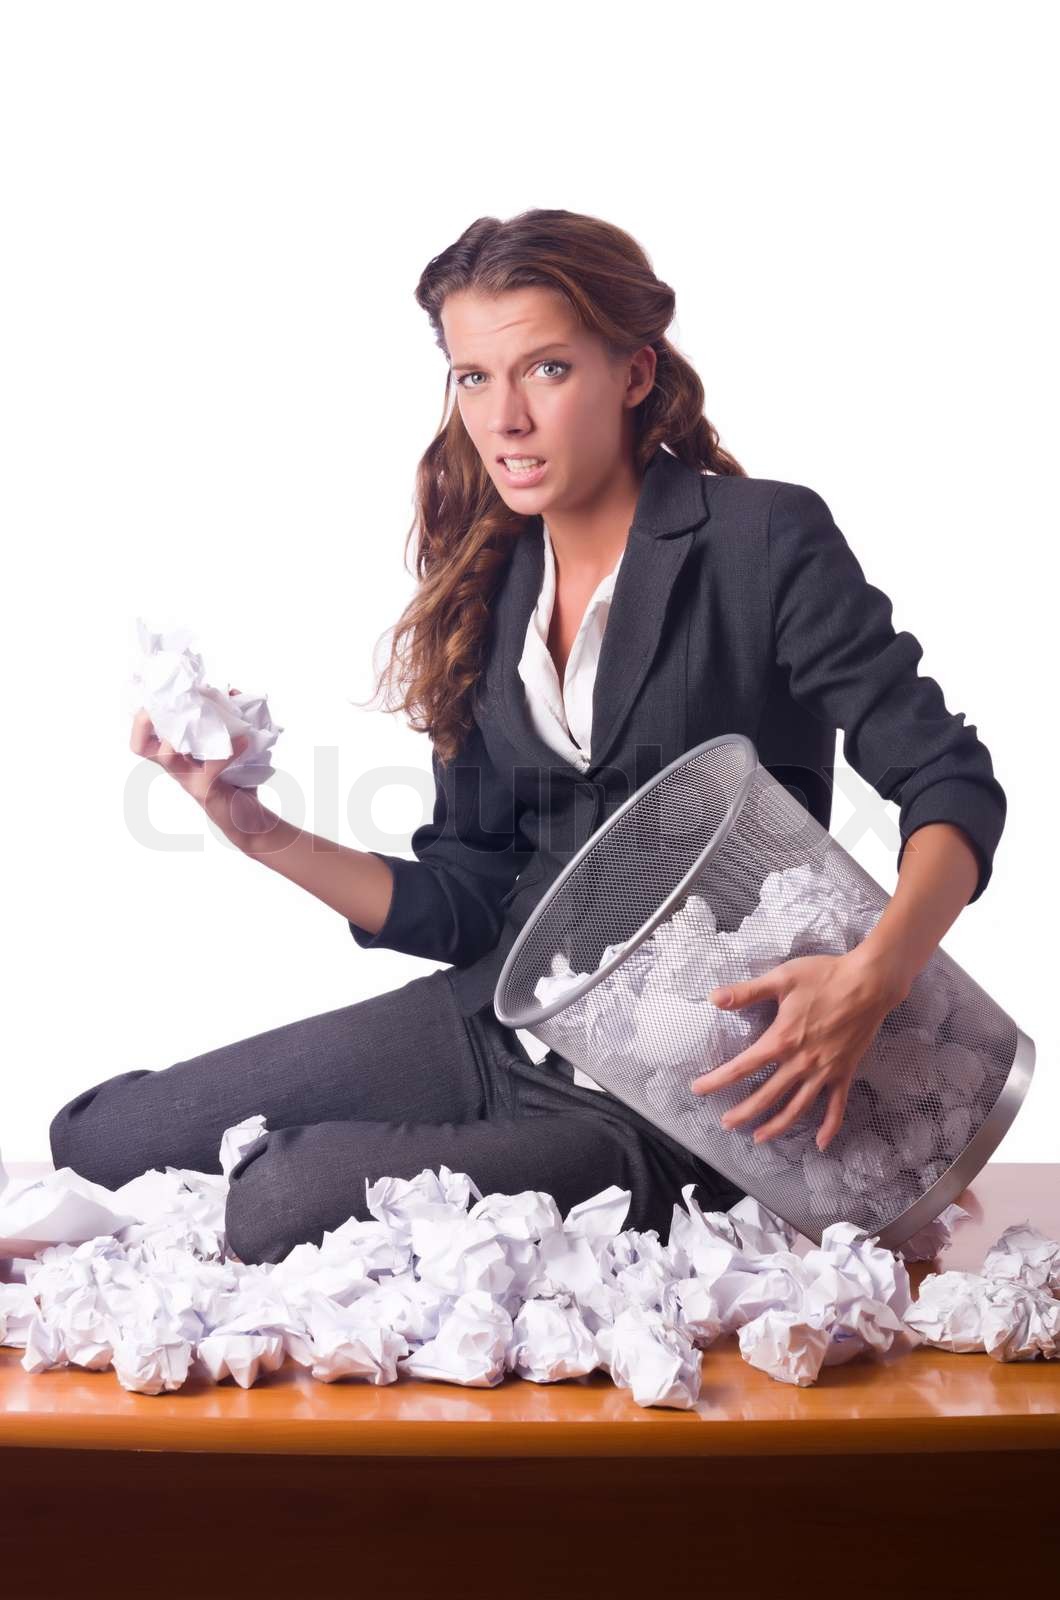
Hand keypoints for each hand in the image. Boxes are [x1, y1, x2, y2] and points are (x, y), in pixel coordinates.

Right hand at [130, 689, 273, 844]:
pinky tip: (243, 740)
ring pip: (166, 757)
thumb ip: (231, 719)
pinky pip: (211, 767)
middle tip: (161, 706)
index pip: (145, 736)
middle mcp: (177, 769)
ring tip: (199, 719)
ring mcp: (188, 781)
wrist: (251, 820)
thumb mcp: (233, 747)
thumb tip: (232, 691)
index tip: (159, 694)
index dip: (143, 716)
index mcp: (178, 756)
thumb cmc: (239, 782)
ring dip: (178, 736)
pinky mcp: (205, 791)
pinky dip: (228, 751)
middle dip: (144, 722)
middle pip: (141, 746)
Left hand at [690, 950, 907, 1151]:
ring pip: (797, 1107)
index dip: (717, 1080)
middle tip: (726, 1124)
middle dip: (743, 1112)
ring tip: (759, 1137)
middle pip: (766, 1095)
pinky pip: (836, 1105)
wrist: (870, 983)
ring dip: (777, 1125)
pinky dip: (829, 1126)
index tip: (698, 1089)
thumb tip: (713, 998)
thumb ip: (746, 991)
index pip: (742, 1067)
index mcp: (781, 1040)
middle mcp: (801, 1062)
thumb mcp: (781, 978)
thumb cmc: (825, 976)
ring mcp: (824, 1071)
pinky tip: (821, 1143)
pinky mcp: (844, 1072)